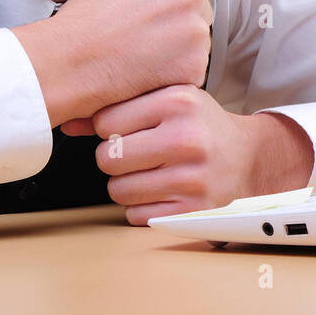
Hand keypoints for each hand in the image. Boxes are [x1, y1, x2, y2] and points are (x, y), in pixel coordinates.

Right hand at [11, 0, 211, 124]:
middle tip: (152, 40)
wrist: (70, 60)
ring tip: (145, 59)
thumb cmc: (83, 20)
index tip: (163, 14)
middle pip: (200, 8)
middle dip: (182, 23)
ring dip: (181, 50)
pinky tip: (148, 75)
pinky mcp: (196, 62)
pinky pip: (194, 70)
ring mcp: (195, 27)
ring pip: (199, 40)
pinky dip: (177, 76)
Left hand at [61, 84, 313, 225]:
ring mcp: (190, 178)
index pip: (106, 121)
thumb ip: (119, 105)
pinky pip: (135, 215)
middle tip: (135, 153)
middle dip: (114, 158)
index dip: (109, 128)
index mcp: (178, 101)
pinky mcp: (191, 210)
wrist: (248, 158)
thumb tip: (66, 122)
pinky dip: (141, 206)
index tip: (127, 129)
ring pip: (117, 189)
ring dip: (126, 184)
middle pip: (107, 157)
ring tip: (149, 171)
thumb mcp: (167, 99)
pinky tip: (161, 190)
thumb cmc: (199, 125)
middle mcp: (186, 138)